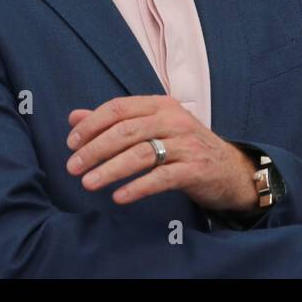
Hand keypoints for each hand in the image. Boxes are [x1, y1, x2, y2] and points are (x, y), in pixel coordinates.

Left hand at [66, 96, 257, 212]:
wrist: (229, 169)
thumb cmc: (184, 147)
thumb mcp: (153, 128)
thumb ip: (115, 121)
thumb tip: (73, 117)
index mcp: (160, 105)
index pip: (118, 108)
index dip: (91, 125)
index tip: (71, 144)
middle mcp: (174, 120)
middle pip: (125, 131)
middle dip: (94, 149)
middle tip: (72, 167)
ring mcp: (186, 144)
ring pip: (141, 154)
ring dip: (110, 170)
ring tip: (88, 183)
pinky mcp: (195, 169)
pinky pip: (161, 177)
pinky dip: (137, 187)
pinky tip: (119, 197)